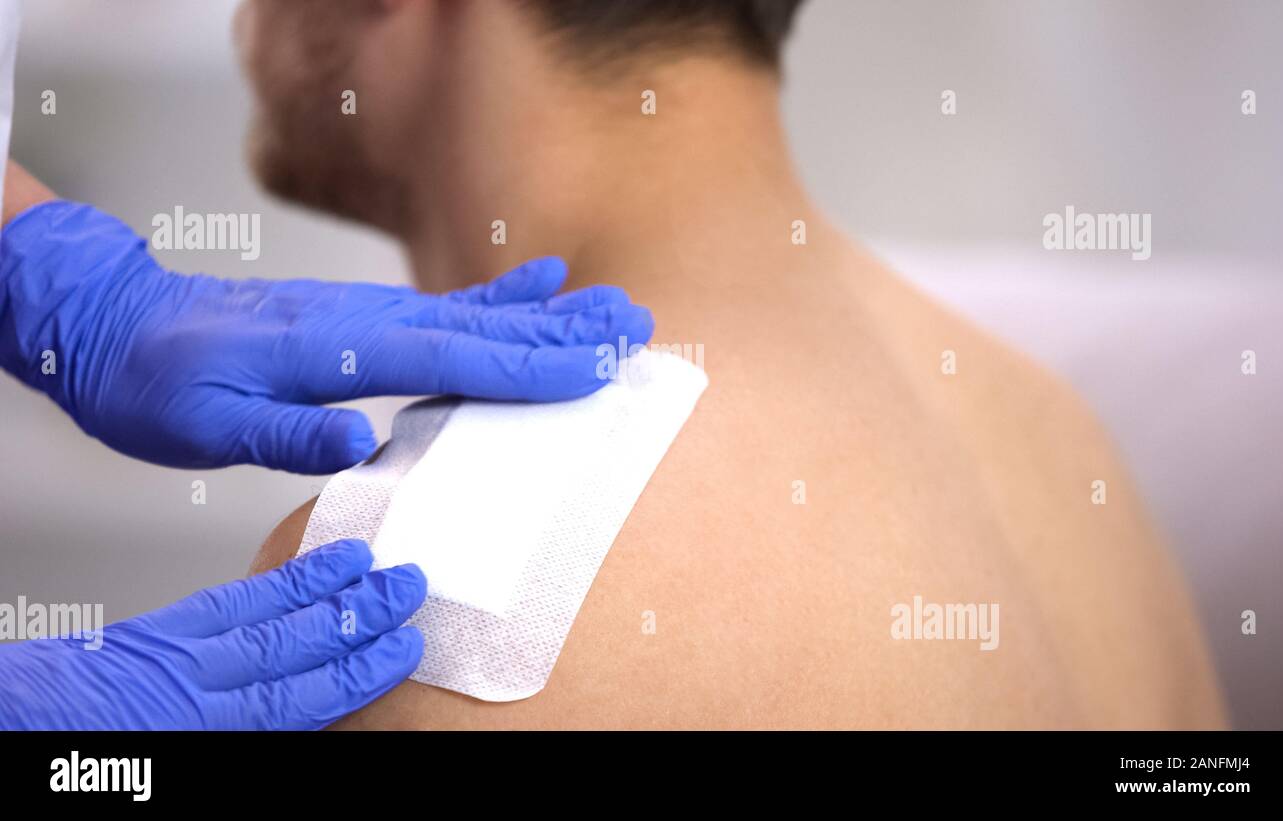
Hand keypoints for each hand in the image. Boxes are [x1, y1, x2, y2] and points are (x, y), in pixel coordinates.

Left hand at [0, 201, 652, 472]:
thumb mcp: (200, 425)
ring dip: (548, 313)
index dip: (522, 366)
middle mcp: (361, 320)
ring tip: (613, 306)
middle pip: (478, 327)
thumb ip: (279, 433)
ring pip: (474, 313)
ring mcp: (367, 312)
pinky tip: (540, 284)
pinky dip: (503, 299)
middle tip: (634, 328)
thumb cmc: (158, 384)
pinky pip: (449, 309)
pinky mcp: (366, 317)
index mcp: (330, 348)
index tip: (592, 369)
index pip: (445, 358)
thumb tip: (357, 442)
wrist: (121, 324)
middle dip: (561, 332)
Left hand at [0, 539, 424, 729]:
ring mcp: (176, 649)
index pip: (299, 696)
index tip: (403, 650)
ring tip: (370, 563)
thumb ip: (234, 733)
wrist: (3, 723)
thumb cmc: (76, 748)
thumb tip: (296, 721)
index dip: (359, 671)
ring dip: (324, 586)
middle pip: (294, 643)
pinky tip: (299, 572)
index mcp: (198, 726)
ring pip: (265, 612)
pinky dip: (270, 581)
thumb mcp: (157, 763)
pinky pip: (225, 599)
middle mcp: (194, 682)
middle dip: (358, 615)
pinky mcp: (157, 629)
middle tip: (408, 588)